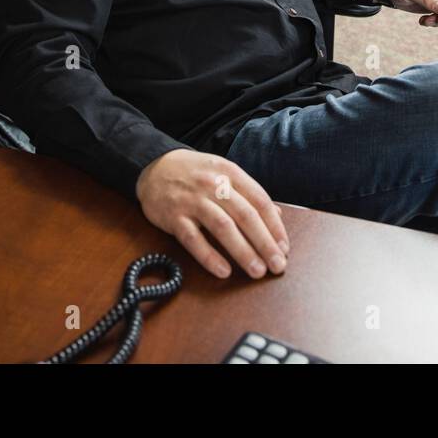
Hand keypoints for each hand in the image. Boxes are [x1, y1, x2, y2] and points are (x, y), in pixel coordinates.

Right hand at [135, 149, 289, 279]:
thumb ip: (249, 194)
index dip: (274, 226)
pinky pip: (193, 239)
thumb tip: (277, 215)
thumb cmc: (195, 174)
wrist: (153, 166)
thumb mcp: (223, 173)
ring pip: (223, 227)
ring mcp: (192, 200)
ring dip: (243, 251)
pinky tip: (224, 271)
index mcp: (229, 172)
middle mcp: (213, 184)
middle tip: (277, 265)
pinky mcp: (173, 216)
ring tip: (257, 271)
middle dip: (265, 243)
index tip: (284, 248)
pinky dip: (209, 256)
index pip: (259, 200)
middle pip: (245, 215)